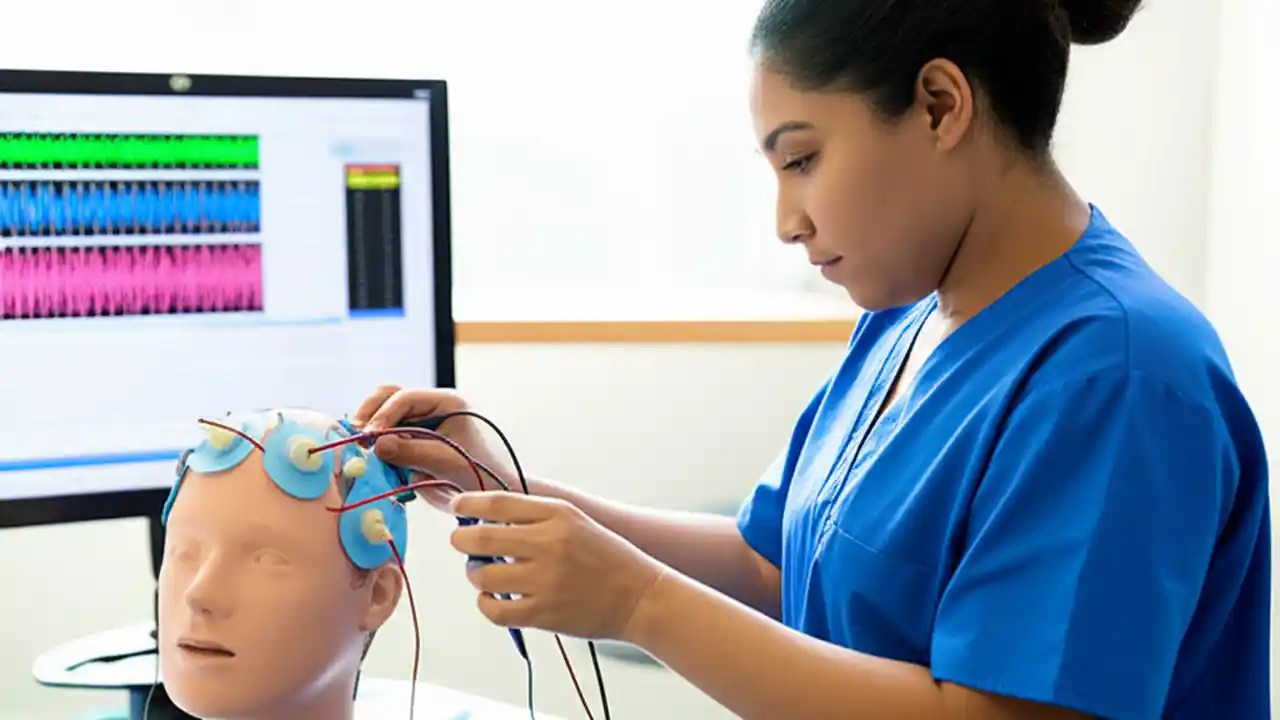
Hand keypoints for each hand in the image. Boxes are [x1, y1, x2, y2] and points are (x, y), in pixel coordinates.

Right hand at [351, 385, 517, 510]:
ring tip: (361, 448)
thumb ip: (414, 452)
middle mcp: (432, 408)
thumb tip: (376, 445)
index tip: (369, 438)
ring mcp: (421, 423)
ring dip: (371, 430)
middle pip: (389, 397)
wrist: (496, 494)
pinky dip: (377, 445)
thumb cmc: (483, 474)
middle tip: (358, 438)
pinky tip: (370, 457)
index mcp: (448, 402)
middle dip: (370, 415)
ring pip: (384, 415)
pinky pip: (389, 437)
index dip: (383, 415)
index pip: (405, 398)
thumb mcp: (450, 463)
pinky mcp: (414, 442)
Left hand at [449, 491, 666, 641]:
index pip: (499, 503)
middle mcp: (550, 544)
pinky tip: (492, 599)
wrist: (639, 596)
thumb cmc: (603, 557)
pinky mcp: (544, 613)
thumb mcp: (574, 522)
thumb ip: (533, 515)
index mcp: (558, 515)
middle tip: (462, 542)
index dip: (470, 503)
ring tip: (483, 573)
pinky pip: (495, 610)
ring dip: (475, 573)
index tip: (458, 505)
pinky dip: (485, 604)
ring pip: (483, 576)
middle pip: (482, 538)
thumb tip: (483, 515)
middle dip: (462, 539)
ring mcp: (546, 581)